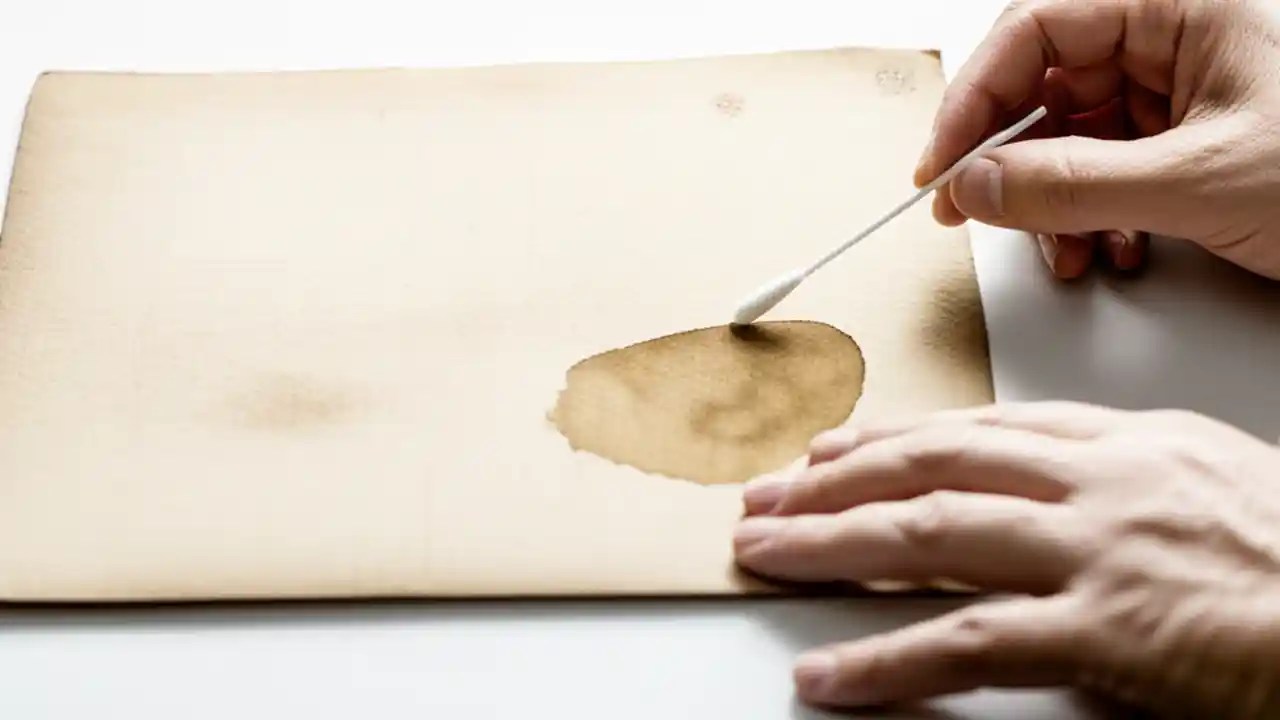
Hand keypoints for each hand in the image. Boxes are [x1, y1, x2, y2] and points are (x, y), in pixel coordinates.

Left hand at [733, 403, 1279, 716]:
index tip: (830, 450)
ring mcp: (1095, 553)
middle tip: (765, 498)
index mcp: (1125, 443)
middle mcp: (1097, 482)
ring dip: (829, 546)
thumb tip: (1042, 482)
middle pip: (931, 467)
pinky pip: (966, 644)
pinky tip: (831, 673)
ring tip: (765, 556)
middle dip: (833, 482)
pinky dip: (885, 660)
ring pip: (927, 535)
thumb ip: (1119, 474)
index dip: (890, 438)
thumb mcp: (1210, 478)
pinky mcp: (1103, 632)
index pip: (977, 429)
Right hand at [917, 0, 1279, 279]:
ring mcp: (1179, 95)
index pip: (1038, 29)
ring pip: (1068, 137)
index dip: (975, 96)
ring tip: (1066, 249)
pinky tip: (1108, 247)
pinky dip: (1089, 217)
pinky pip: (1103, 171)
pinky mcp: (1185, 143)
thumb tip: (974, 187)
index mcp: (1183, 6)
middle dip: (1010, 160)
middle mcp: (1174, 42)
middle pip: (1046, 85)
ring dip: (1050, 203)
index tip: (941, 163)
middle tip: (972, 211)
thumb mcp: (1200, 182)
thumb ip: (1071, 184)